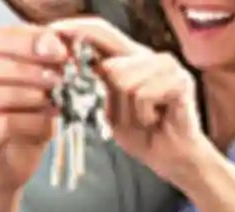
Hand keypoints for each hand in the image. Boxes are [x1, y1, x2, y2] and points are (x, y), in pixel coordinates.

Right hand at [0, 25, 70, 194]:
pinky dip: (29, 121)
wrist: (12, 163)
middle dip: (26, 68)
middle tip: (58, 77)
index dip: (24, 41)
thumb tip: (59, 46)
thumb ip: (45, 61)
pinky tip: (49, 123)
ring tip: (54, 98)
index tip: (58, 50)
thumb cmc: (27, 115)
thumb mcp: (40, 82)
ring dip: (26, 94)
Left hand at [49, 17, 212, 184]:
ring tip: (142, 119)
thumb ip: (94, 86)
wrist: (172, 157)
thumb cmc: (141, 133)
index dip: (79, 30)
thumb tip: (67, 68)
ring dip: (129, 111)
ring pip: (125, 81)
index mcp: (131, 58)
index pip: (103, 33)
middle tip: (128, 116)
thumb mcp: (107, 109)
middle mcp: (150, 56)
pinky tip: (154, 120)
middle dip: (112, 100)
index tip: (54, 30)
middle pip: (110, 66)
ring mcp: (168, 66)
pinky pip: (142, 95)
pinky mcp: (180, 81)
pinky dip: (142, 116)